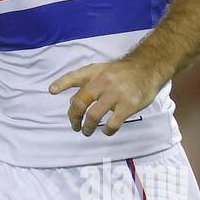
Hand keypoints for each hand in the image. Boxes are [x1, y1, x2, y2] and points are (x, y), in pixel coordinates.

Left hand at [48, 57, 168, 135]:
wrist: (147, 68)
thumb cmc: (121, 72)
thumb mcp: (101, 70)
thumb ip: (87, 84)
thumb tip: (72, 103)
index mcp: (94, 73)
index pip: (74, 77)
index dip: (61, 83)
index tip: (52, 90)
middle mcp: (102, 82)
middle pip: (80, 103)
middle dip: (74, 118)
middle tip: (74, 126)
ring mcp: (115, 94)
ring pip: (93, 116)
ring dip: (87, 127)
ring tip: (86, 131)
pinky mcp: (128, 106)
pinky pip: (113, 124)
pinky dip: (107, 130)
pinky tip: (106, 131)